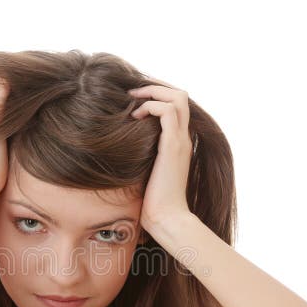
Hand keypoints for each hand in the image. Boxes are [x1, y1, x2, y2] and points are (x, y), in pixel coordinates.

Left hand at [128, 84, 194, 230]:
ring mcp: (180, 141)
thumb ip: (142, 156)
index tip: (135, 98)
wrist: (166, 219)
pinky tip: (135, 118)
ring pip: (178, 97)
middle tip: (132, 94)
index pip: (177, 105)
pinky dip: (151, 107)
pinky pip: (168, 113)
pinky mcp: (172, 147)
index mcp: (179, 143)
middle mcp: (183, 138)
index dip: (158, 95)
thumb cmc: (153, 202)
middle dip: (155, 87)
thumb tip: (123, 148)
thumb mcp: (146, 172)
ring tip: (132, 102)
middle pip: (181, 95)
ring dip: (153, 93)